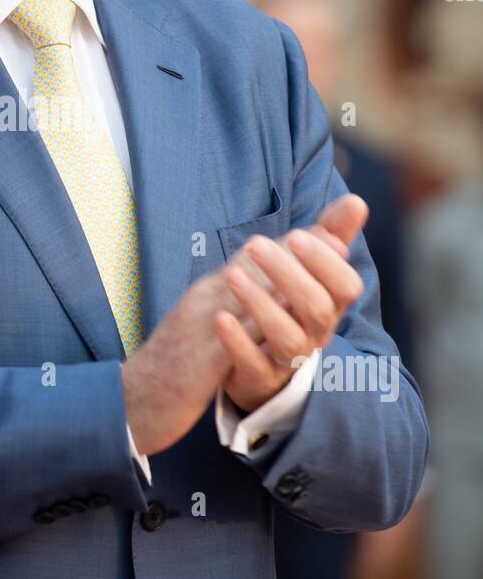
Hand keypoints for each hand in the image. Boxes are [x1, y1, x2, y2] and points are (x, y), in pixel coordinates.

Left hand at [213, 194, 368, 412]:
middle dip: (287, 274)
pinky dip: (236, 341)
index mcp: (330, 304)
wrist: (259, 362)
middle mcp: (316, 333)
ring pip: (286, 337)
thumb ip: (329, 234)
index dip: (324, 262)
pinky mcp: (258, 377)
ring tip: (232, 273)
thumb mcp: (304, 267)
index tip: (296, 236)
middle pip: (316, 308)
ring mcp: (288, 359)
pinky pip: (252, 364)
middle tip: (255, 243)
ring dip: (260, 303)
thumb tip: (357, 201)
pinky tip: (219, 316)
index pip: (345, 287)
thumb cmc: (287, 303)